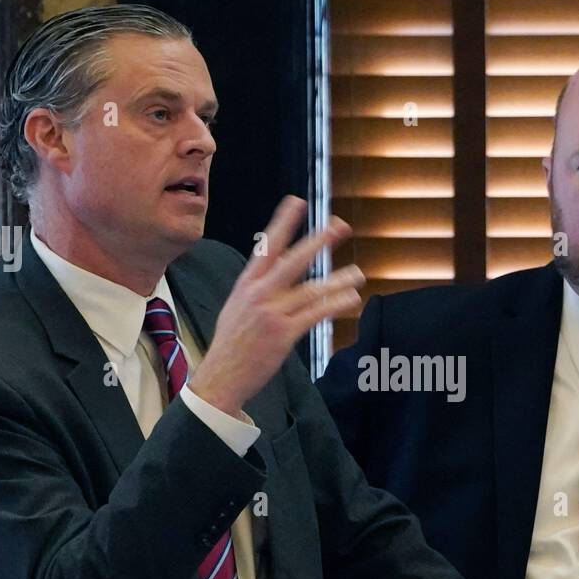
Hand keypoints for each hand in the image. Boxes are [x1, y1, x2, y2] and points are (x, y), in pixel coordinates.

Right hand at [190, 196, 361, 414]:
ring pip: (311, 290)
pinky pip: (315, 314)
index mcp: (247, 284)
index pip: (267, 246)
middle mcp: (259, 294)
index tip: (297, 202)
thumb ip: (259, 286)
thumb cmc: (232, 343)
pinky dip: (335, 305)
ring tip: (358, 274)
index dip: (283, 222)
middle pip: (293, 260)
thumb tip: (279, 267)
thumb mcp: (238, 306)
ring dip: (337, 280)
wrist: (221, 375)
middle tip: (339, 226)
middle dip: (318, 241)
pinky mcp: (283, 334)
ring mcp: (272, 313)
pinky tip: (351, 299)